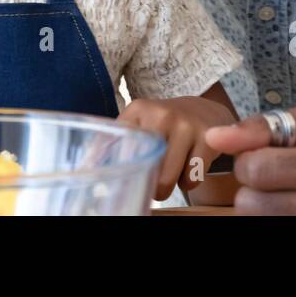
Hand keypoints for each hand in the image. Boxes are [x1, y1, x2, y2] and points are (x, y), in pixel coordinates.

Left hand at [118, 96, 236, 199]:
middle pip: (145, 168)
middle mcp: (161, 114)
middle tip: (152, 180)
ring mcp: (186, 125)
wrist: (204, 110)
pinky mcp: (208, 139)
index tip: (117, 178)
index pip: (118, 146)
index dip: (117, 167)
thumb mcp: (137, 122)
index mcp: (138, 110)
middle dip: (147, 184)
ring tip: (170, 173)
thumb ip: (111, 142)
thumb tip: (87, 166)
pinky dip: (188, 181)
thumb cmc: (163, 124)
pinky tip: (188, 167)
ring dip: (168, 186)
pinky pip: (191, 179)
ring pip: (168, 179)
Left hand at [204, 106, 295, 214]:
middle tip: (270, 181)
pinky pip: (273, 232)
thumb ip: (260, 126)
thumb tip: (215, 137)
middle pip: (250, 204)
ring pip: (257, 223)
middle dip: (251, 190)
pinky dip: (274, 221)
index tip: (260, 157)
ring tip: (281, 196)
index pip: (255, 169)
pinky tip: (289, 210)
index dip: (246, 161)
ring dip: (260, 209)